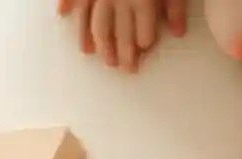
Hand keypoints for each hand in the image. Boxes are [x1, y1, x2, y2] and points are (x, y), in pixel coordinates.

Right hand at [59, 0, 186, 72]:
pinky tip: (63, 16)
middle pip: (117, 33)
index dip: (142, 45)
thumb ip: (175, 5)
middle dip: (121, 53)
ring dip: (94, 40)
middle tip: (123, 69)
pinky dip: (68, 4)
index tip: (142, 55)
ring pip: (94, 21)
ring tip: (94, 56)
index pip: (142, 31)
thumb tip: (178, 32)